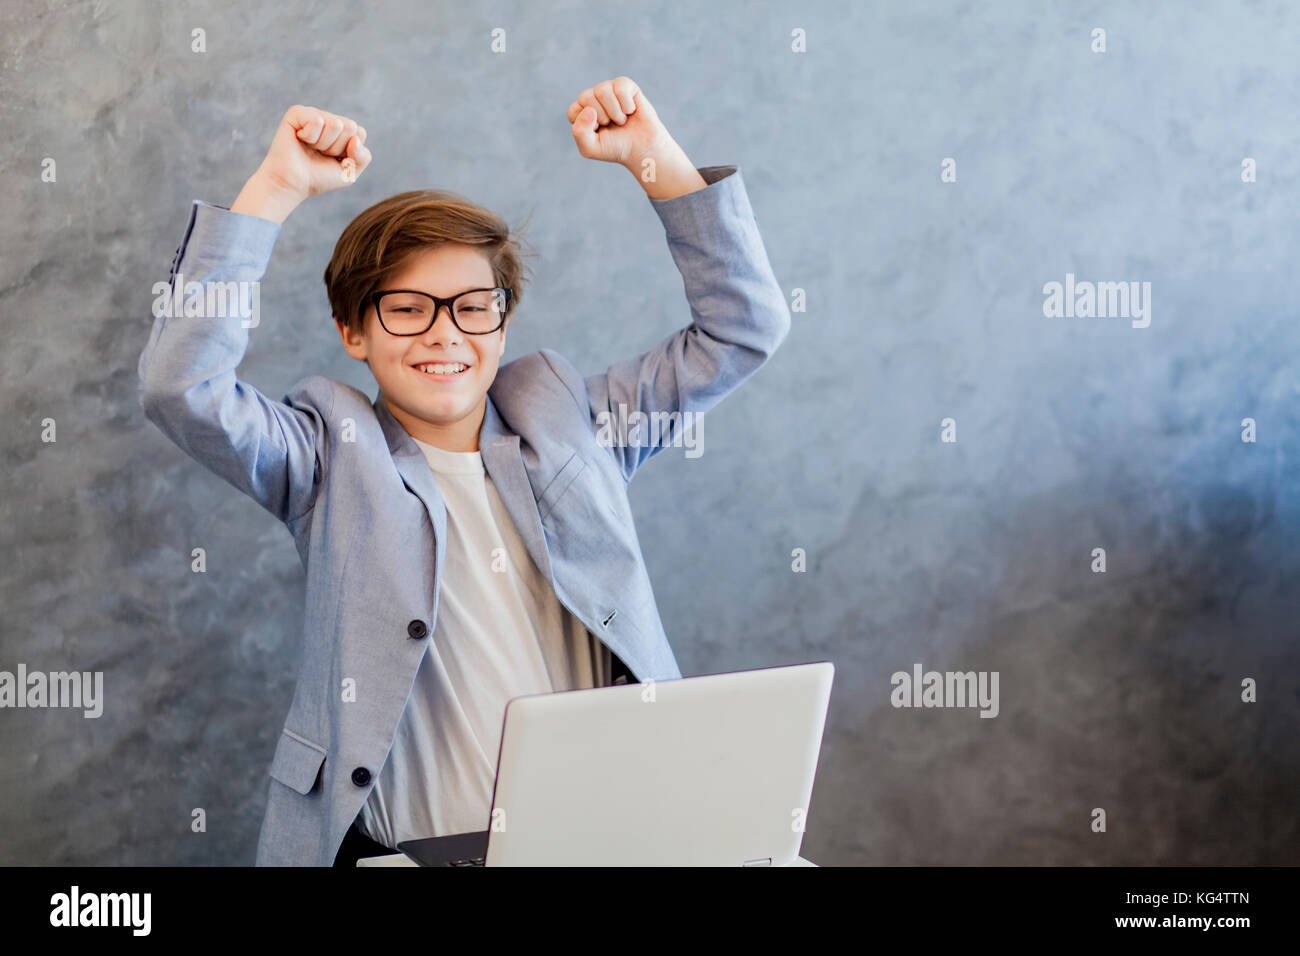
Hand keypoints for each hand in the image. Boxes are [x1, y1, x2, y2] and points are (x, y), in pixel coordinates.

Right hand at [255, 105, 371, 200]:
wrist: (293, 184)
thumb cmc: (319, 178)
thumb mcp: (350, 172)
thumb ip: (363, 156)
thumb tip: (354, 139)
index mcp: (341, 130)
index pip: (360, 132)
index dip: (349, 151)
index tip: (333, 159)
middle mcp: (328, 119)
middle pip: (350, 126)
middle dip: (337, 147)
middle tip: (320, 154)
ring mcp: (313, 114)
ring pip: (335, 124)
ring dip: (324, 144)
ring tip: (310, 148)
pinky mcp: (297, 113)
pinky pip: (317, 120)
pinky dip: (310, 137)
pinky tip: (300, 140)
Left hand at [566, 77, 672, 169]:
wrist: (642, 148)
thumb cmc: (615, 148)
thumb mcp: (590, 148)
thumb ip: (579, 132)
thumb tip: (589, 109)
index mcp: (581, 113)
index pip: (574, 110)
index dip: (588, 124)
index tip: (599, 132)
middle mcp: (593, 98)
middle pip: (585, 97)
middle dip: (601, 116)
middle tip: (612, 125)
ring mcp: (608, 90)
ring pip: (602, 90)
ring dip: (615, 112)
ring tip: (622, 120)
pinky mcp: (625, 85)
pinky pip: (620, 87)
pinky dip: (627, 104)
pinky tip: (630, 111)